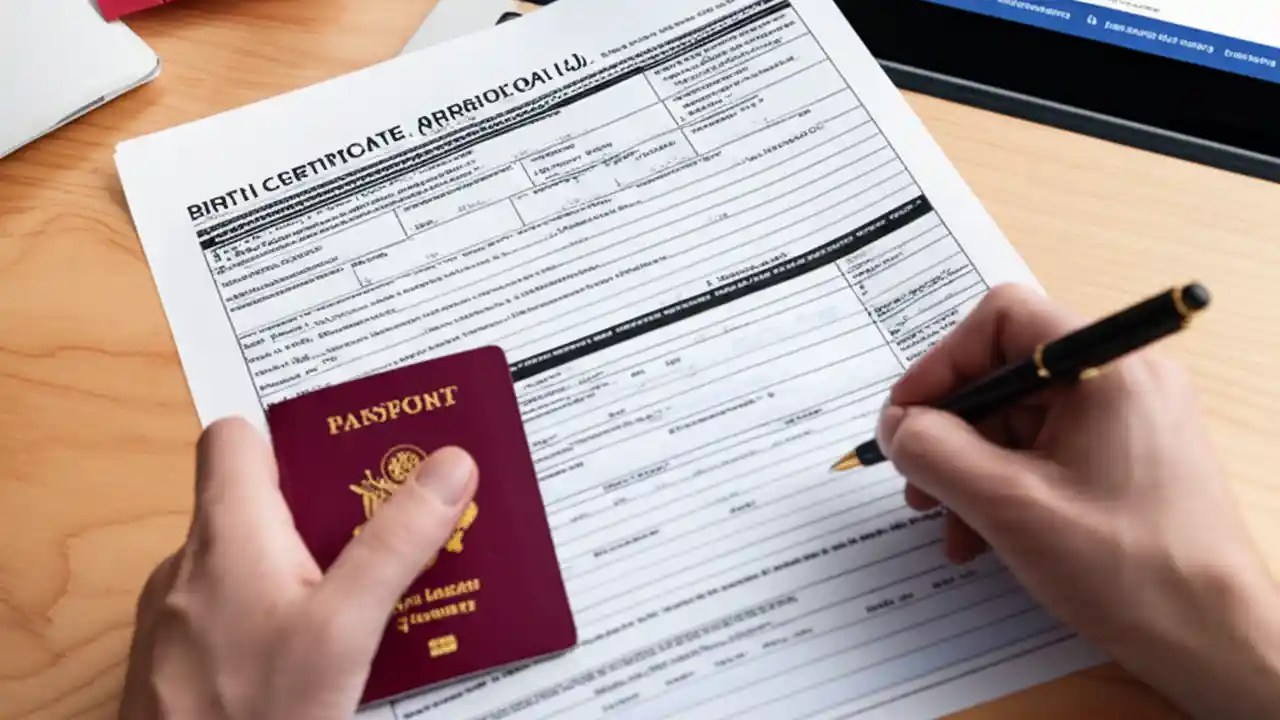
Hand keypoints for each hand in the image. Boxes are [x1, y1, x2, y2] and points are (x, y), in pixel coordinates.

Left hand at [120, 418, 477, 719]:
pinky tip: (323, 660)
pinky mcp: (181, 666)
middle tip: (392, 532)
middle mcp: (192, 564)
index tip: (351, 457)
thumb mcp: (344, 628)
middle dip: (329, 513)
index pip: (234, 438)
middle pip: (260, 504)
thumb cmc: (252, 715)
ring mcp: (180, 619)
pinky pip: (237, 615)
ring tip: (372, 601)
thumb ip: (396, 543)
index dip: (289, 436)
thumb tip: (449, 463)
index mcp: (226, 532)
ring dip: (309, 571)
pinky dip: (280, 620)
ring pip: (251, 565)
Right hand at [876, 285, 1279, 718]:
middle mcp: (1124, 379)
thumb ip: (936, 453)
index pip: (1002, 320)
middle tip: (917, 482)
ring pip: (1019, 420)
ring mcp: (1129, 419)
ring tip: (947, 523)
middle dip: (952, 431)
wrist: (1214, 640)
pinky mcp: (1128, 457)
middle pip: (1006, 375)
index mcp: (1107, 368)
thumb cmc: (1128, 569)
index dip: (942, 364)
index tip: (907, 418)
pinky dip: (1005, 486)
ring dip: (971, 469)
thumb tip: (895, 425)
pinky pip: (1046, 452)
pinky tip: (981, 536)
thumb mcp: (1008, 506)